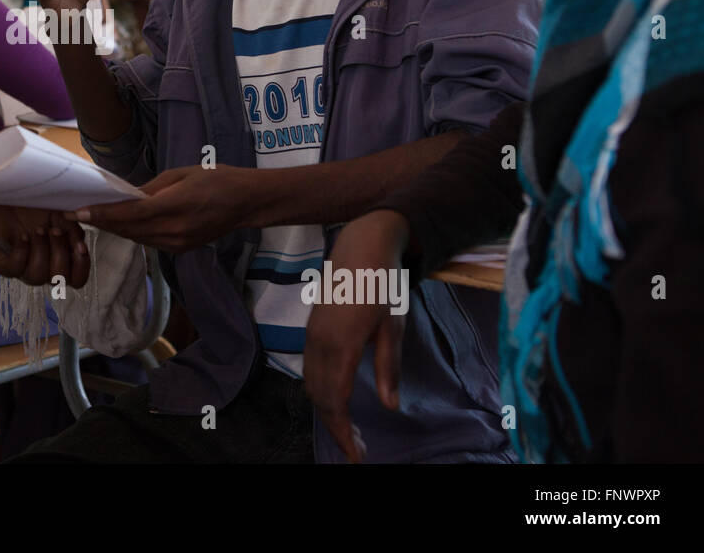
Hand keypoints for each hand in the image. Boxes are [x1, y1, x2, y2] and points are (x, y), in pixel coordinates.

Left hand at [0, 204, 90, 287]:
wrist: (8, 192)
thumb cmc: (37, 204)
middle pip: (59, 281)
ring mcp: (23, 268)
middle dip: (60, 254)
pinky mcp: (3, 264)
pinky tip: (22, 236)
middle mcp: (43, 268)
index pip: (78, 279)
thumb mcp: (62, 214)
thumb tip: (81, 247)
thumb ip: (75, 232)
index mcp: (61, 258)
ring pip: (37, 278)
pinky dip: (22, 251)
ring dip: (40, 251)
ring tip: (37, 230)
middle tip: (54, 230)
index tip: (79, 246)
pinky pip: (15, 269)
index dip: (81, 267)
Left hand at [66, 164, 260, 251]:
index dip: (102, 215)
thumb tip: (124, 196)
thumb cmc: (216, 180)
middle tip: (75, 213)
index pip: (129, 214)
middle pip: (128, 229)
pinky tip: (119, 223)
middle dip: (101, 222)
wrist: (246, 203)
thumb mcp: (181, 174)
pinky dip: (132, 232)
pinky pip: (148, 242)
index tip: (78, 212)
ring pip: (135, 238)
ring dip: (114, 228)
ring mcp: (177, 244)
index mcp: (175, 207)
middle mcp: (174, 231)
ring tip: (92, 217)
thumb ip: (151, 188)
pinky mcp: (180, 250)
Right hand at [303, 209, 410, 462]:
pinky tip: (336, 399)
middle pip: (319, 398)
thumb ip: (388, 367)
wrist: (360, 247)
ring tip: (348, 431)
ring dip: (327, 411)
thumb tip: (389, 405)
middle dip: (335, 428)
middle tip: (356, 451)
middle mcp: (319, 343)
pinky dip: (320, 391)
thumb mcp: (393, 326)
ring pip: (311, 385)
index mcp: (341, 345)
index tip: (355, 456)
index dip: (343, 432)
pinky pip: (310, 369)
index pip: (335, 401)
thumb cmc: (382, 284)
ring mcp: (312, 335)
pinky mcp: (311, 329)